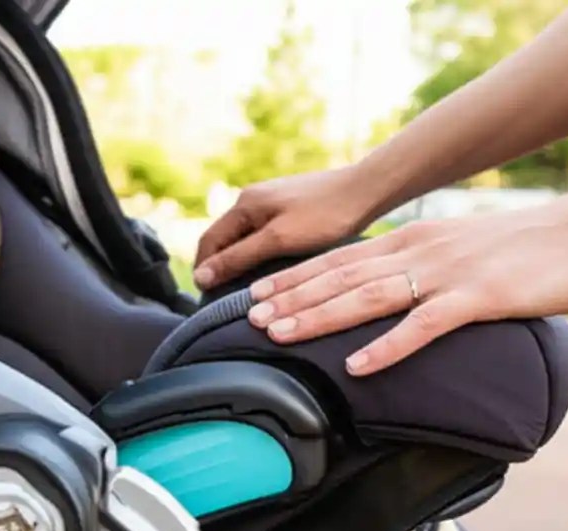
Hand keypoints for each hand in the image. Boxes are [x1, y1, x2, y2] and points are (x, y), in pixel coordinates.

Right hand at [193, 167, 381, 289]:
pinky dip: (259, 254)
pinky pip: (263, 234)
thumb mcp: (277, 241)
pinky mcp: (290, 207)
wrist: (366, 191)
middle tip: (225, 302)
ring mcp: (271, 201)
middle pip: (224, 240)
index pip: (208, 242)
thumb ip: (238, 258)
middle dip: (220, 269)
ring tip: (246, 292)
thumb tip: (200, 277)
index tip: (207, 302)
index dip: (204, 272)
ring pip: (244, 238)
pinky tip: (271, 271)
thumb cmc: (324, 217)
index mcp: (244, 204)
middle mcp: (252, 199)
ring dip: (240, 263)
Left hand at [244, 196, 567, 375]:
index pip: (342, 259)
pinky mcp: (481, 297)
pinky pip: (424, 326)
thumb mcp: (467, 249)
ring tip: (280, 336)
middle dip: (292, 298)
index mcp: (417, 239)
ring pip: (369, 298)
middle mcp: (422, 251)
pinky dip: (388, 347)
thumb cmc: (535, 247)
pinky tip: (357, 366)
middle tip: (249, 319)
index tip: (257, 294)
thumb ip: (431, 268)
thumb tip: (401, 293)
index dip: (297, 276)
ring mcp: (449, 273)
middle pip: (343, 277)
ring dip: (320, 318)